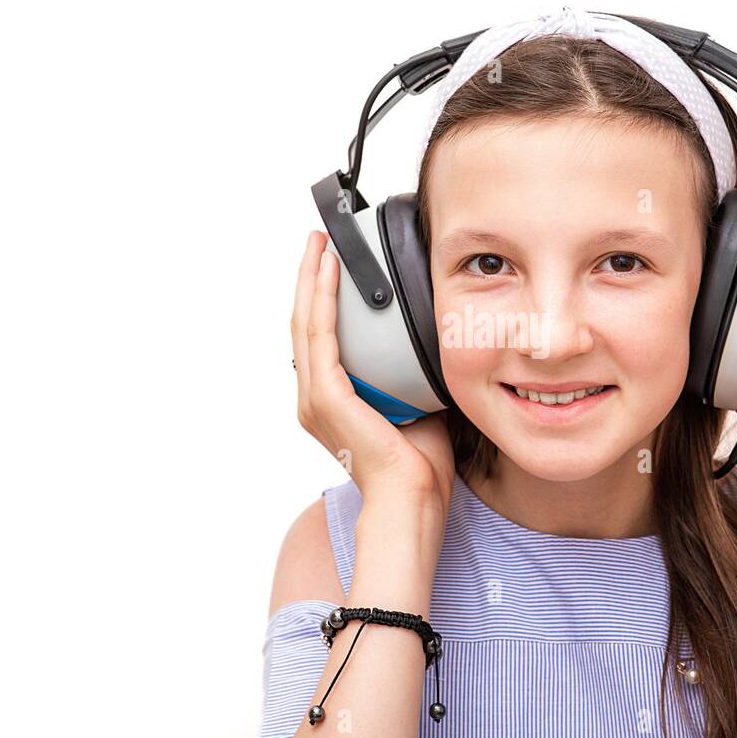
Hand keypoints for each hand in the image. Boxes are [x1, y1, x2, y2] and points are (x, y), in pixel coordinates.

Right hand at [291, 229, 456, 516]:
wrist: (412, 498)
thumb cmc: (418, 462)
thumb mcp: (414, 402)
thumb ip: (410, 371)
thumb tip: (432, 337)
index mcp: (329, 401)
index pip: (318, 338)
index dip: (320, 297)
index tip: (331, 264)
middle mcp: (313, 398)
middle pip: (304, 322)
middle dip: (311, 277)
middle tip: (319, 240)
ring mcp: (316, 398)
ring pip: (307, 322)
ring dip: (313, 279)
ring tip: (321, 244)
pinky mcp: (327, 397)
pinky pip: (322, 336)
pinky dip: (324, 299)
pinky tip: (331, 272)